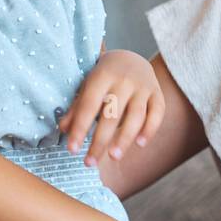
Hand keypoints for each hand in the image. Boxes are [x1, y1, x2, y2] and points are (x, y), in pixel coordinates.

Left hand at [58, 50, 164, 167]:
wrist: (132, 57)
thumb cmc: (104, 77)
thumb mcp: (88, 86)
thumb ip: (77, 107)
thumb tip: (63, 129)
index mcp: (102, 76)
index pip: (89, 105)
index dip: (80, 128)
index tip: (72, 149)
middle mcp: (124, 80)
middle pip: (112, 114)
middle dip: (100, 141)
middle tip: (90, 163)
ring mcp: (143, 87)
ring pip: (136, 116)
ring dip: (124, 138)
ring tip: (114, 157)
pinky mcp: (157, 94)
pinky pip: (157, 113)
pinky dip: (149, 129)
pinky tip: (140, 144)